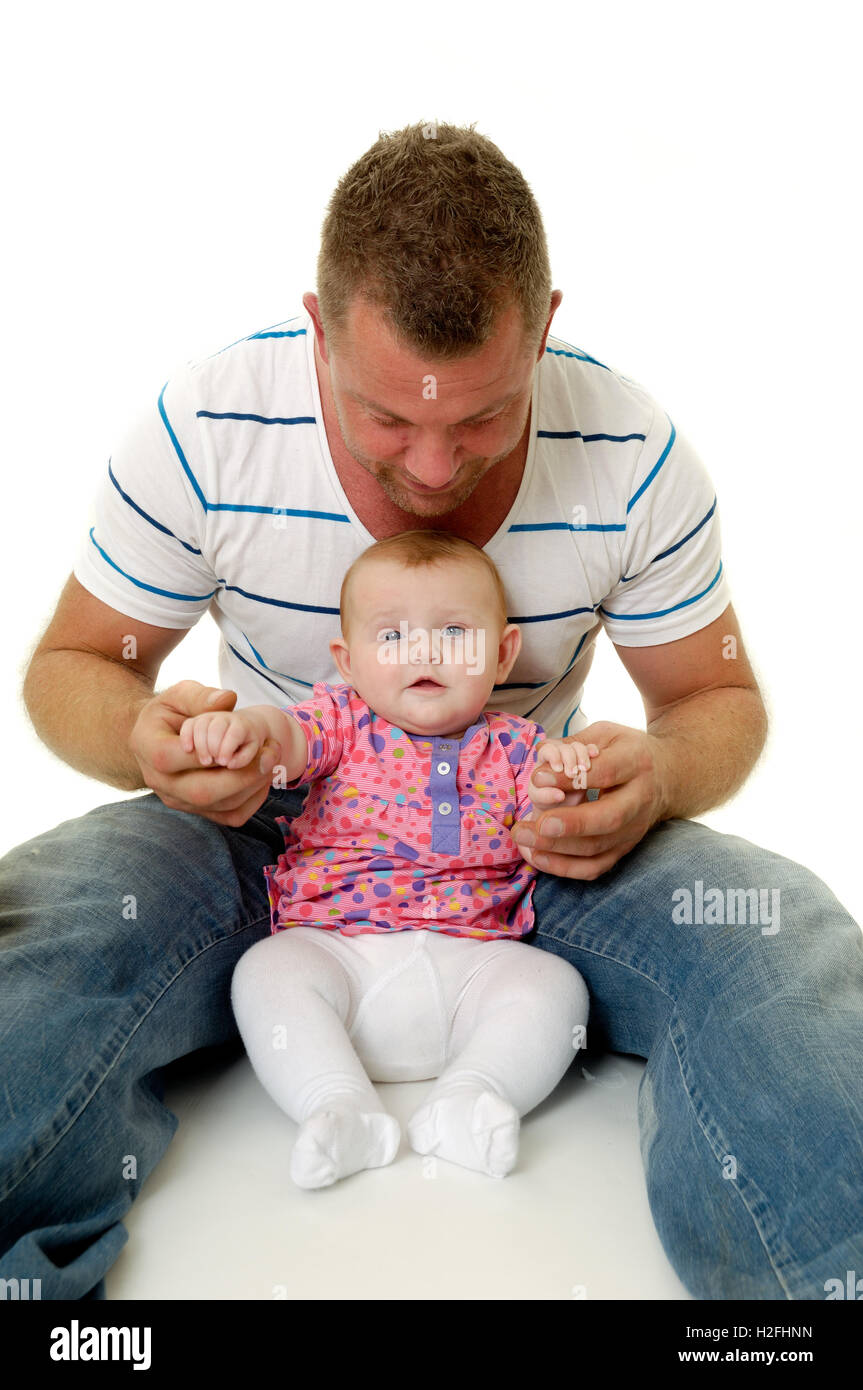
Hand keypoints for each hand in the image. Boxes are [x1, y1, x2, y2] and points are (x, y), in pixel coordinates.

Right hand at [129, 681, 281, 826]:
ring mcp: (178, 800)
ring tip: (271, 759)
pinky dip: (254, 798)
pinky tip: (264, 775)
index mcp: (148, 748)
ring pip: (220, 806)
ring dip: (253, 785)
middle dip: (242, 775)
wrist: (160, 739)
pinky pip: (230, 815)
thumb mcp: (178, 695)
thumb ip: (199, 696)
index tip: (238, 734)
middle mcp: (159, 781)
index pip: (173, 758)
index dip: (207, 750)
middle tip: (270, 753)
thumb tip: (226, 700)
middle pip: (201, 792)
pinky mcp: (197, 810)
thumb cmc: (169, 713)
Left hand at [511, 722, 668, 879]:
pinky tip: (537, 856)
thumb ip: (573, 744)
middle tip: (536, 823)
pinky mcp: (625, 848)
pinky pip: (596, 867)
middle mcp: (640, 799)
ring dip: (558, 848)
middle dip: (570, 824)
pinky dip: (565, 867)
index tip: (538, 777)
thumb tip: (541, 757)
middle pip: (609, 818)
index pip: (606, 772)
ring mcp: (635, 828)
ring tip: (523, 837)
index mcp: (636, 762)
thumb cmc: (627, 752)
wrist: (668, 777)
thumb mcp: (606, 734)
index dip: (570, 778)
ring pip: (599, 847)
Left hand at [527, 736, 599, 808]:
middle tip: (572, 774)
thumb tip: (559, 795)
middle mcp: (558, 756)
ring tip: (585, 769)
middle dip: (569, 758)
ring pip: (577, 747)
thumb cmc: (547, 799)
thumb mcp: (541, 799)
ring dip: (582, 755)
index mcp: (543, 761)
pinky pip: (589, 750)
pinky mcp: (585, 763)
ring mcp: (573, 758)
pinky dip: (592, 750)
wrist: (561, 805)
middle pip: (564, 747)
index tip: (559, 769)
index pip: (546, 750)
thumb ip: (546, 796)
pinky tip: (594, 754)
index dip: (553, 756)